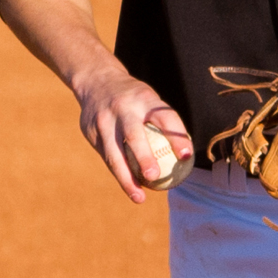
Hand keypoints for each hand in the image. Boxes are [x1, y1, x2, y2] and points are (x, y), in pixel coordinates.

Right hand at [66, 60, 192, 202]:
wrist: (96, 80)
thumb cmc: (134, 98)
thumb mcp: (149, 99)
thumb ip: (164, 123)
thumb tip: (186, 157)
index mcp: (144, 98)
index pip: (164, 117)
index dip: (177, 137)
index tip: (186, 157)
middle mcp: (123, 108)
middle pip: (134, 135)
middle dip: (143, 157)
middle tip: (154, 176)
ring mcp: (103, 119)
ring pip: (114, 153)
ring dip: (126, 177)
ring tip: (139, 197)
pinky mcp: (90, 131)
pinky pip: (106, 156)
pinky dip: (118, 172)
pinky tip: (129, 186)